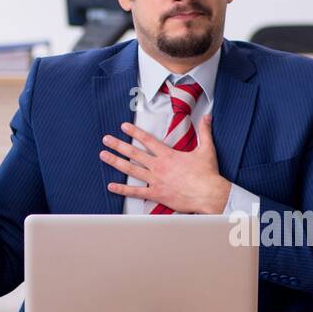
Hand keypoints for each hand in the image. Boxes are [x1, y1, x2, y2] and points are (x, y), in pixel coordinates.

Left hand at [101, 116, 230, 213]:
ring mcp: (155, 181)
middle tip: (106, 140)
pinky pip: (136, 192)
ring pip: (131, 170)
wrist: (209, 194)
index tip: (123, 126)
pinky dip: (123, 190)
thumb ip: (204, 132)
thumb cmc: (207, 174)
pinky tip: (111, 186)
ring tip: (103, 155)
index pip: (147, 140)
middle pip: (134, 153)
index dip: (134, 132)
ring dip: (116, 162)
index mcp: (168, 155)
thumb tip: (208, 117)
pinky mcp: (157, 194)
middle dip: (118, 145)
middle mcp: (158, 167)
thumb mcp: (207, 149)